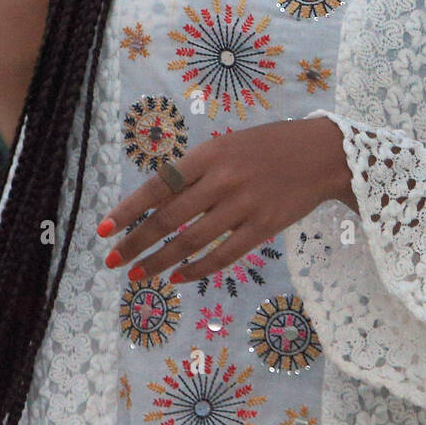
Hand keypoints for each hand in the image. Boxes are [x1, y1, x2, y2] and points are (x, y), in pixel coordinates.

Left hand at [98, 115, 353, 283]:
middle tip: (113, 261)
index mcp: (209, 154)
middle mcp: (222, 179)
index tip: (104, 229)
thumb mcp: (228, 146)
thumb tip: (156, 202)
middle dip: (135, 243)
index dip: (128, 210)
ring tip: (138, 274)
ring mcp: (243, 206)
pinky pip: (223, 256)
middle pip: (168, 219)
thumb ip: (196, 171)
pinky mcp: (264, 228)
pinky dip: (197, 270)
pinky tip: (178, 278)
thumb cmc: (268, 147)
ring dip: (160, 262)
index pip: (158, 185)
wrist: (322, 153)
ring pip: (191, 242)